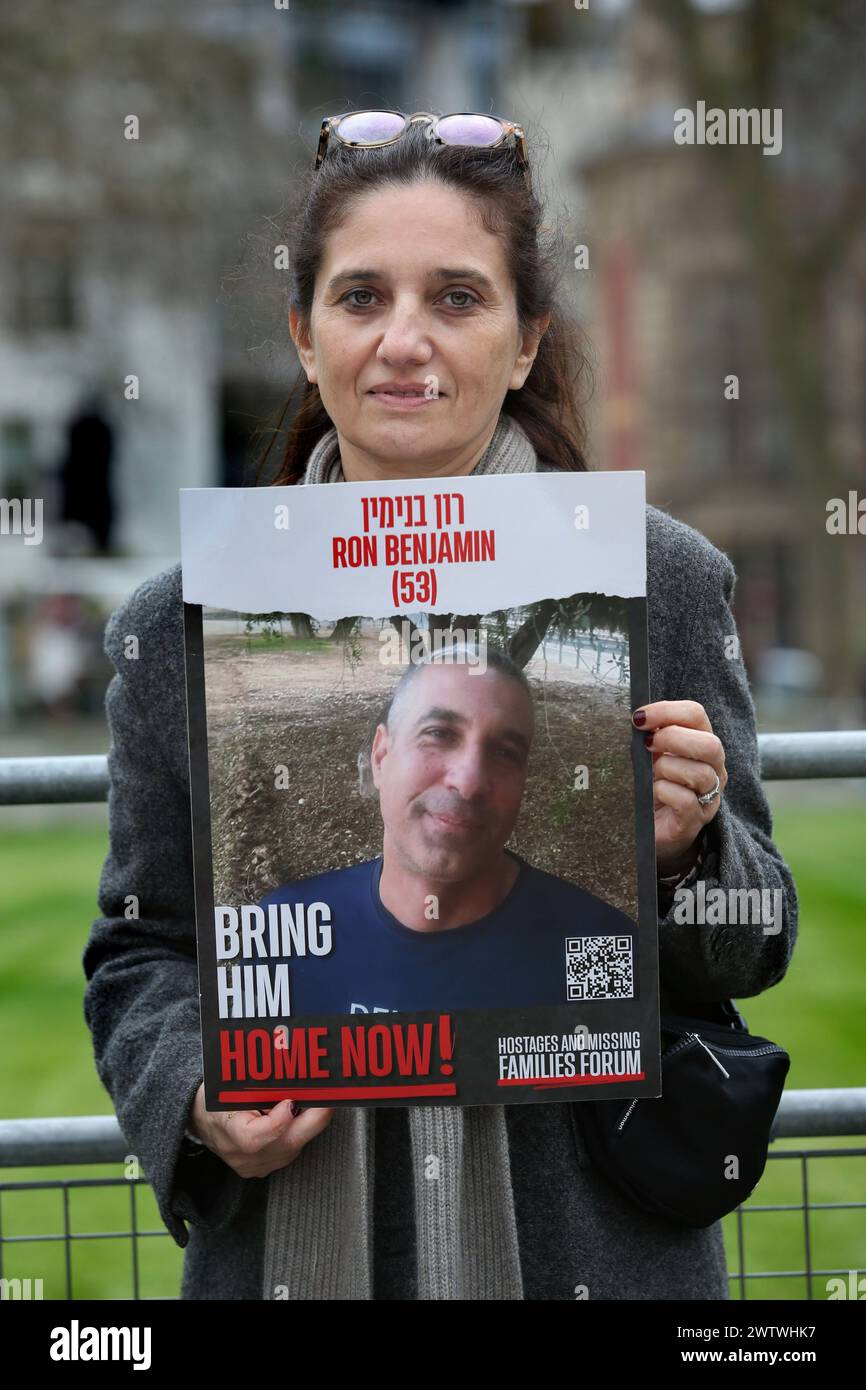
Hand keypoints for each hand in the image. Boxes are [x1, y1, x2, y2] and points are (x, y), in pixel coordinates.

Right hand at [188, 1082, 334, 1179]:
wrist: (202, 1119)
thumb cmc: (217, 1095)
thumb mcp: (230, 1082)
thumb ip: (259, 1082)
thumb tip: (293, 1070)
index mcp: (226, 1130)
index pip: (254, 1138)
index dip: (277, 1122)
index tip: (290, 1102)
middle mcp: (242, 1155)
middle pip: (286, 1144)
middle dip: (313, 1118)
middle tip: (329, 1096)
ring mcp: (254, 1165)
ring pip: (294, 1147)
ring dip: (308, 1123)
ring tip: (318, 1099)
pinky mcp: (264, 1168)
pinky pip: (290, 1150)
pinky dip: (299, 1131)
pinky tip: (303, 1114)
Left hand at [632, 700, 727, 876]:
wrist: (650, 828)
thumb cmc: (651, 785)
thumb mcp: (649, 755)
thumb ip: (648, 735)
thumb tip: (637, 717)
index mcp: (701, 744)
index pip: (696, 714)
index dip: (667, 711)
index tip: (639, 717)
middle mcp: (713, 769)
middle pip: (710, 744)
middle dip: (673, 739)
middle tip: (647, 745)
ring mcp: (708, 797)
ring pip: (700, 773)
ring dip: (667, 769)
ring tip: (650, 776)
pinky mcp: (695, 820)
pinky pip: (686, 801)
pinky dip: (664, 792)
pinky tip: (653, 794)